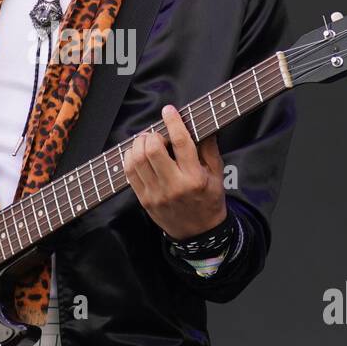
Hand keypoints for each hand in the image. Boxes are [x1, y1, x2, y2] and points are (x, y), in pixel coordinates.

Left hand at [122, 104, 227, 240]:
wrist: (199, 234)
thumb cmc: (209, 201)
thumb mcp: (217, 175)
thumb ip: (209, 149)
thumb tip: (203, 124)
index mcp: (194, 178)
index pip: (180, 143)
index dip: (173, 122)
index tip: (169, 111)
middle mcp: (173, 186)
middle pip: (152, 150)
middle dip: (152, 135)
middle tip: (158, 134)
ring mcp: (155, 194)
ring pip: (137, 160)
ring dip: (139, 144)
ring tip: (147, 142)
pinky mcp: (144, 200)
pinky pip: (129, 173)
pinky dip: (130, 158)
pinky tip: (138, 154)